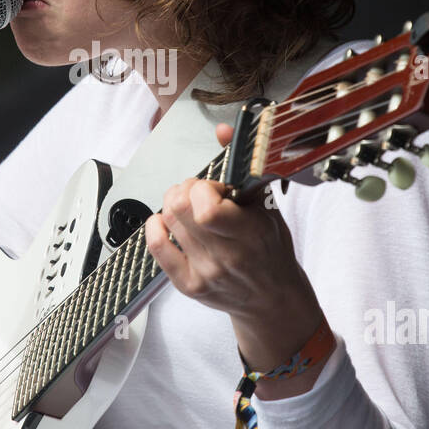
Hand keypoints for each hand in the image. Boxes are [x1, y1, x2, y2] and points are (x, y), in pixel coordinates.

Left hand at [144, 122, 325, 376]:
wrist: (272, 299)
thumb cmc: (271, 249)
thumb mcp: (267, 206)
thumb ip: (244, 167)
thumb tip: (222, 129)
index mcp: (249, 233)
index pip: (206, 207)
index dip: (204, 187)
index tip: (216, 188)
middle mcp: (225, 255)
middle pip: (179, 208)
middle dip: (186, 188)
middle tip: (198, 192)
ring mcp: (204, 272)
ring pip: (168, 221)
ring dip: (174, 204)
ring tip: (189, 207)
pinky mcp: (187, 285)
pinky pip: (157, 248)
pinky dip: (156, 227)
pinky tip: (166, 222)